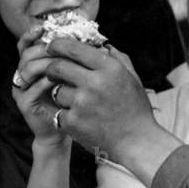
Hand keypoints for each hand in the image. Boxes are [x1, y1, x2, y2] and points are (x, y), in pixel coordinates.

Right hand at [12, 25, 69, 145]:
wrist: (62, 129)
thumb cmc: (69, 99)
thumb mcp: (70, 75)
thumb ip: (70, 58)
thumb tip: (85, 37)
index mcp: (32, 65)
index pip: (26, 44)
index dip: (31, 34)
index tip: (43, 27)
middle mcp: (23, 75)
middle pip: (27, 54)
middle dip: (43, 48)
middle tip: (59, 47)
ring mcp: (22, 89)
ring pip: (28, 68)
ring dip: (46, 63)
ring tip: (62, 62)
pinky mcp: (24, 103)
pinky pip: (33, 88)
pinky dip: (48, 81)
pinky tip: (62, 80)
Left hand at [43, 38, 155, 160]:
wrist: (137, 142)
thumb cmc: (136, 110)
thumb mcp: (133, 79)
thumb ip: (118, 58)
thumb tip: (102, 45)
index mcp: (110, 69)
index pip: (73, 48)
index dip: (57, 45)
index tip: (52, 46)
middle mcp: (95, 83)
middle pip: (57, 66)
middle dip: (51, 68)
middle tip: (53, 71)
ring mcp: (82, 103)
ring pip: (56, 90)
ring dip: (61, 94)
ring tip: (76, 102)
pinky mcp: (73, 122)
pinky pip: (59, 111)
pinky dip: (66, 114)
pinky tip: (80, 119)